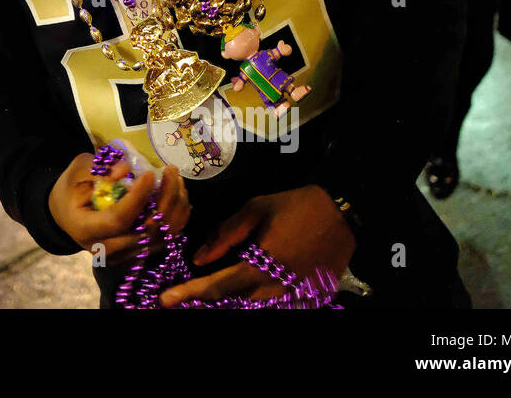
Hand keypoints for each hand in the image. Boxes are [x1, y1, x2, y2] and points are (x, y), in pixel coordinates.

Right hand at [49, 152, 189, 264]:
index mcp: (85, 229)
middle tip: (170, 171)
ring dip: (175, 208)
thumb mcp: (77, 171)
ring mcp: (123, 257)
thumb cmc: (71, 188)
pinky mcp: (136, 256)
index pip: (118, 219)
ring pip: (160, 237)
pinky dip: (175, 219)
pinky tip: (177, 196)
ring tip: (176, 180)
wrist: (67, 213)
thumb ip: (99, 169)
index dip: (138, 197)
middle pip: (145, 230)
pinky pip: (163, 240)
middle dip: (165, 199)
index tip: (150, 174)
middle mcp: (105, 250)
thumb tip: (125, 170)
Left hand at [158, 185, 354, 306]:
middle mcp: (276, 288)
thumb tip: (198, 258)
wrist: (343, 213)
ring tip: (208, 287)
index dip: (190, 293)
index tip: (166, 299)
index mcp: (261, 266)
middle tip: (183, 293)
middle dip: (207, 298)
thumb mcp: (255, 210)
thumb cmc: (295, 206)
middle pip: (234, 302)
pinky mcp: (307, 297)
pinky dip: (255, 296)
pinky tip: (246, 283)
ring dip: (231, 297)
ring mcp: (293, 296)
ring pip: (253, 304)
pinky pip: (274, 302)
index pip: (218, 287)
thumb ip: (225, 236)